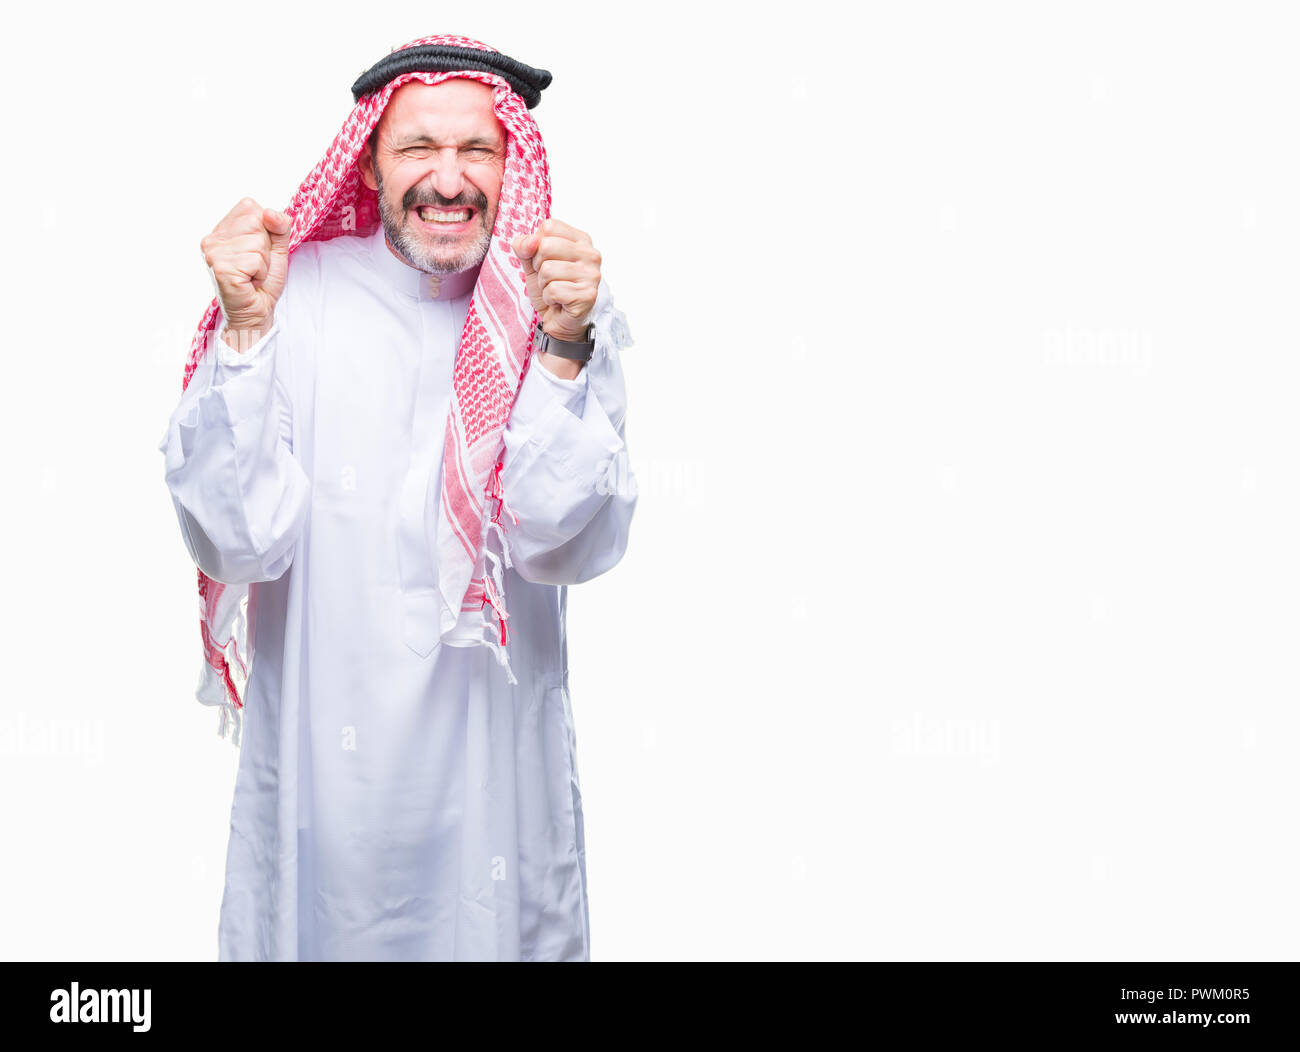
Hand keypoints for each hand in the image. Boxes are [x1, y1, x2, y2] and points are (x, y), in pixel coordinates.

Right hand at [200, 198, 292, 348]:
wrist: (257, 312)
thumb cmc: (264, 281)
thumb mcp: (277, 248)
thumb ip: (279, 226)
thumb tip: (270, 213)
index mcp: (222, 228)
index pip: (250, 207)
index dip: (265, 229)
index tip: (258, 251)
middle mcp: (212, 238)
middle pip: (255, 221)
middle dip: (265, 247)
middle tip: (256, 266)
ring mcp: (213, 252)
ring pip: (257, 241)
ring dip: (263, 262)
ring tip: (253, 274)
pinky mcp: (220, 267)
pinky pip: (255, 259)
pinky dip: (260, 272)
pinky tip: (250, 281)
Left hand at [510, 218, 601, 343]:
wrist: (558, 321)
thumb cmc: (550, 288)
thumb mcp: (532, 263)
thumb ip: (525, 247)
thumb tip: (528, 242)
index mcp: (581, 239)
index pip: (549, 226)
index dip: (537, 245)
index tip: (547, 261)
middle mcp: (591, 254)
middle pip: (545, 246)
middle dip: (538, 266)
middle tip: (549, 279)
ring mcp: (592, 275)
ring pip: (548, 270)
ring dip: (543, 285)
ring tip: (554, 291)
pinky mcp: (588, 295)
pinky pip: (553, 290)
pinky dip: (549, 298)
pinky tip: (558, 302)